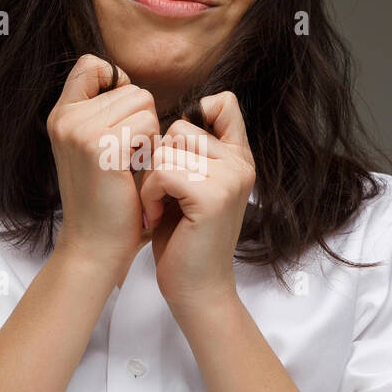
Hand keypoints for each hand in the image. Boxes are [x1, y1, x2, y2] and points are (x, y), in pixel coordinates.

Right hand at [47, 55, 159, 279]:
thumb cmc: (106, 200)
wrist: (95, 246)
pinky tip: (136, 172)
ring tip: (132, 165)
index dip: (119, 85)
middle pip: (131, 88)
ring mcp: (79, 130)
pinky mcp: (100, 147)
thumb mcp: (94, 148)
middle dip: (142, 120)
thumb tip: (126, 81)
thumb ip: (102, 113)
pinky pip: (147, 124)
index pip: (93, 64)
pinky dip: (151, 148)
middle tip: (128, 157)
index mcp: (62, 114)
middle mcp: (65, 117)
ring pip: (142, 102)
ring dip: (150, 134)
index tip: (123, 122)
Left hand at [138, 91, 255, 313]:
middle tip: (162, 194)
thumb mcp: (190, 184)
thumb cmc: (185, 237)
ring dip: (151, 180)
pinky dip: (150, 195)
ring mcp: (230, 179)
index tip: (174, 151)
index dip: (193, 115)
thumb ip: (191, 151)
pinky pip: (163, 171)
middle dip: (159, 158)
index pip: (224, 103)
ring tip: (159, 208)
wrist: (196, 288)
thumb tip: (178, 113)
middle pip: (180, 127)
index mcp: (238, 157)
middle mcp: (241, 163)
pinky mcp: (212, 196)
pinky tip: (156, 217)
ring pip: (167, 148)